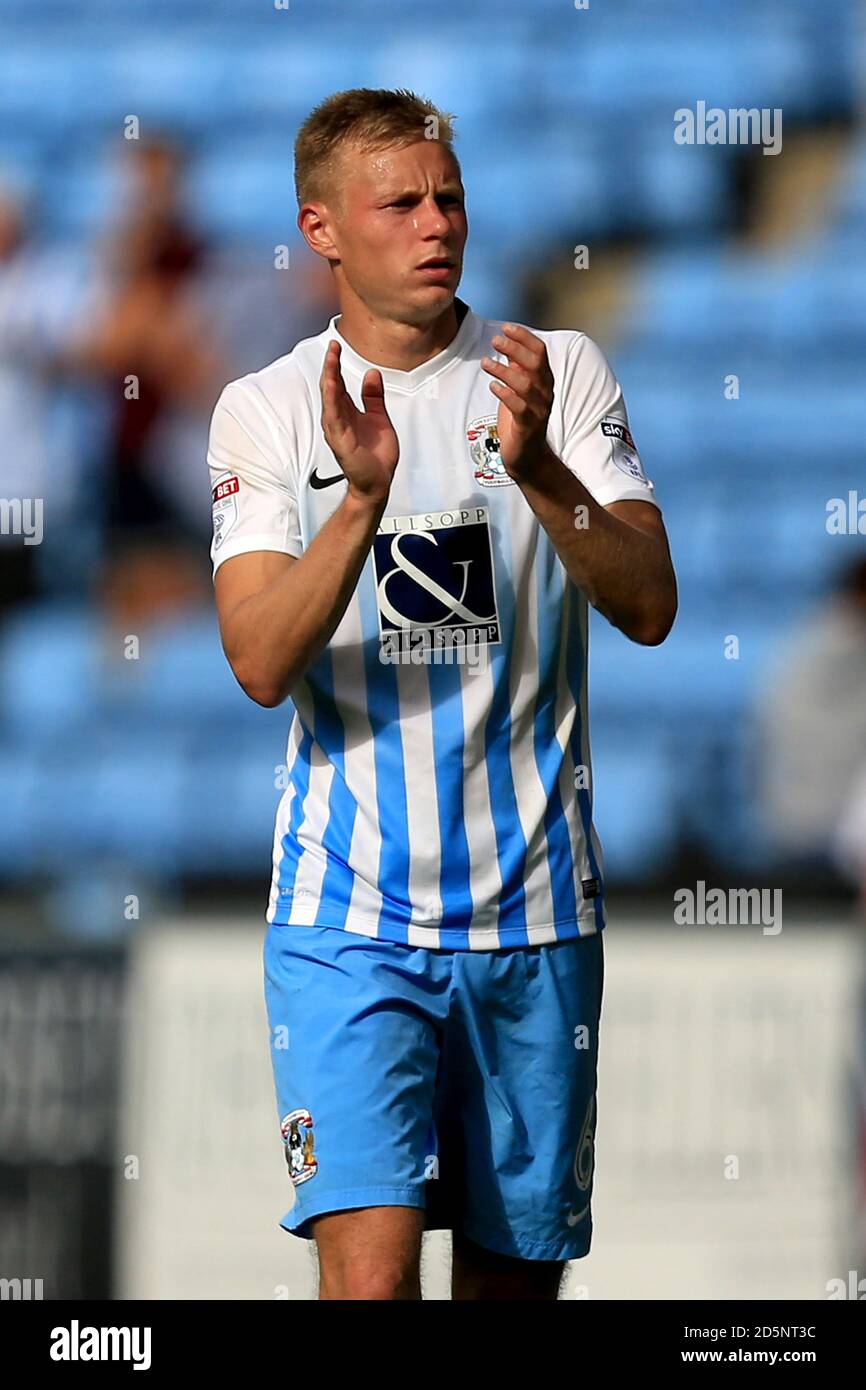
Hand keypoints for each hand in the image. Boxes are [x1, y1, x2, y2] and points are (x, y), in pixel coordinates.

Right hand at [319, 340, 398, 503]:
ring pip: (330, 399)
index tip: (336, 346)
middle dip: (330, 366)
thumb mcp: (379, 418)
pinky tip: (333, 387)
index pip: (338, 383)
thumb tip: (372, 373)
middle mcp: (338, 419)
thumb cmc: (375, 456)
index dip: (336, 364)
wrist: (378, 482)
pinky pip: (334, 418)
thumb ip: (373, 397)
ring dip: (330, 378)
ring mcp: (337, 430)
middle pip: (330, 387)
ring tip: (331, 360)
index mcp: (347, 413)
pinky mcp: (340, 442)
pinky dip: (332, 401)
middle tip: (332, 346)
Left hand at [480, 323, 553, 479]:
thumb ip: (517, 370)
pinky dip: (505, 394)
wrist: (527, 456)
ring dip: (504, 371)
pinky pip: (519, 406)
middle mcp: (545, 393)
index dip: (524, 337)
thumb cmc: (521, 420)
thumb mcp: (519, 390)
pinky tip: (492, 387)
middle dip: (515, 348)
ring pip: (525, 384)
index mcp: (544, 381)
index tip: (506, 327)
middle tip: (495, 340)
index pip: (540, 352)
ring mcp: (538, 410)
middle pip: (535, 363)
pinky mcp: (528, 426)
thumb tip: (509, 346)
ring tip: (486, 363)